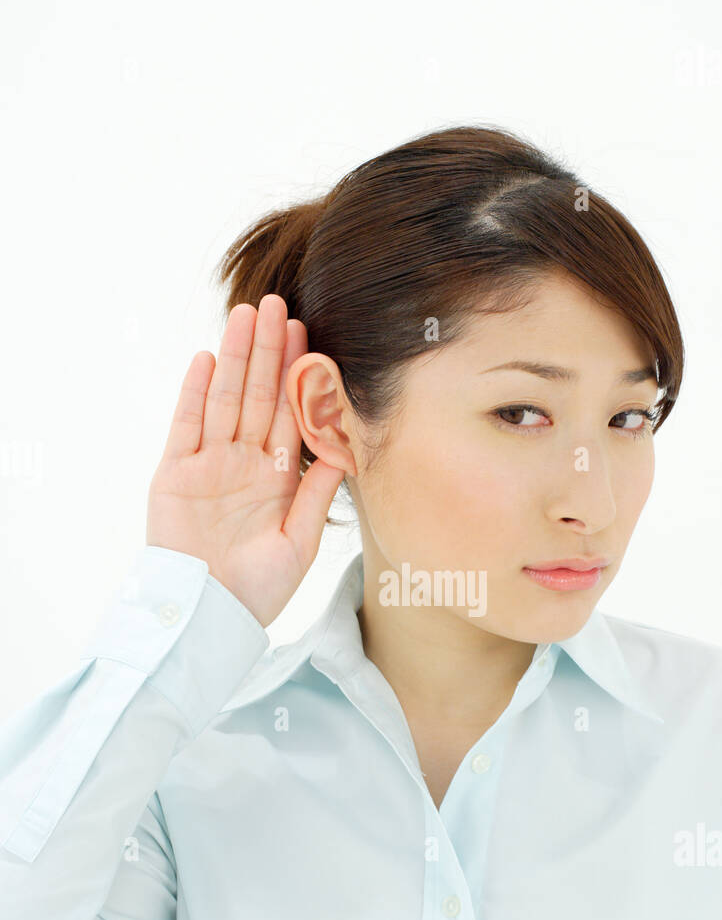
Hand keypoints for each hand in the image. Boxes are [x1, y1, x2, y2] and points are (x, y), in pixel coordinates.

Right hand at [146, 294, 344, 628]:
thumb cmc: (259, 589)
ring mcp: (207, 465)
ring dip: (235, 357)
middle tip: (277, 304)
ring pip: (223, 399)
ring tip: (244, 314)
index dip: (297, 374)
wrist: (210, 616)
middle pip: (256, 395)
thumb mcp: (301, 540)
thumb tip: (349, 448)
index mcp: (276, 477)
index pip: (288, 413)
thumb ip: (320, 492)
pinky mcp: (174, 474)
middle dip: (267, 351)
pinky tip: (206, 357)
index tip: (308, 334)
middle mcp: (242, 463)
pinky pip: (186, 425)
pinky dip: (194, 392)